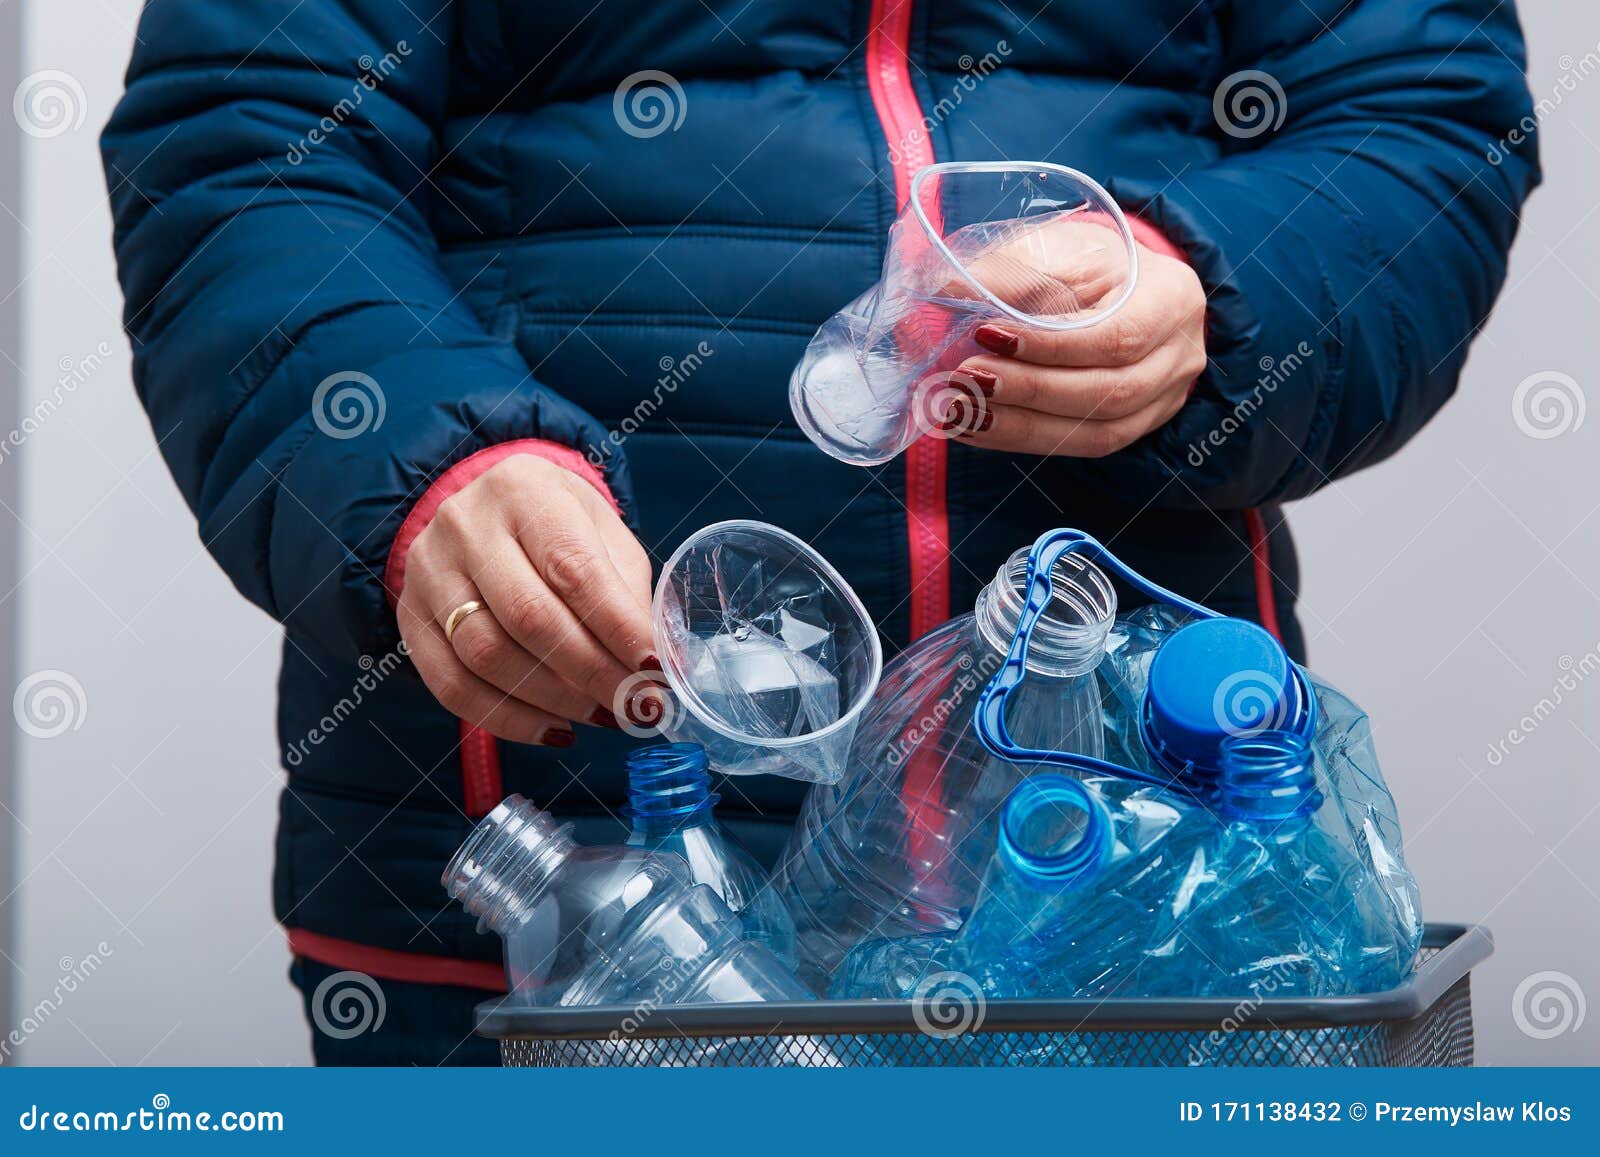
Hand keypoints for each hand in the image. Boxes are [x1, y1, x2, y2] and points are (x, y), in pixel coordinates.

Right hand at [396, 454, 654, 745]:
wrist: (486, 513)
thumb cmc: (559, 529)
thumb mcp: (604, 537)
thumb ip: (630, 597)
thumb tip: (661, 671)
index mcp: (526, 490)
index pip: (573, 569)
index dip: (617, 629)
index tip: (655, 673)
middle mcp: (466, 524)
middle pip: (528, 616)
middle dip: (592, 674)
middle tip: (635, 707)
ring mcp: (428, 571)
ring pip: (486, 655)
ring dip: (554, 700)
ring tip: (602, 715)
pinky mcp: (409, 618)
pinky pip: (452, 686)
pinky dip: (509, 719)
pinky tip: (553, 728)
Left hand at [942, 229, 1206, 457]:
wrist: (1119, 287)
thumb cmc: (1089, 263)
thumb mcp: (1058, 250)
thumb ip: (1010, 273)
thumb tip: (946, 289)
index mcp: (1171, 299)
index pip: (1117, 336)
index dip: (1052, 346)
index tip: (987, 335)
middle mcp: (1179, 357)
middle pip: (1109, 393)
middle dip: (1030, 391)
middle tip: (966, 378)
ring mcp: (1163, 401)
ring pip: (1096, 433)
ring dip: (1020, 427)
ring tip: (960, 410)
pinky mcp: (1134, 428)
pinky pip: (1081, 447)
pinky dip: (1023, 439)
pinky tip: (975, 428)